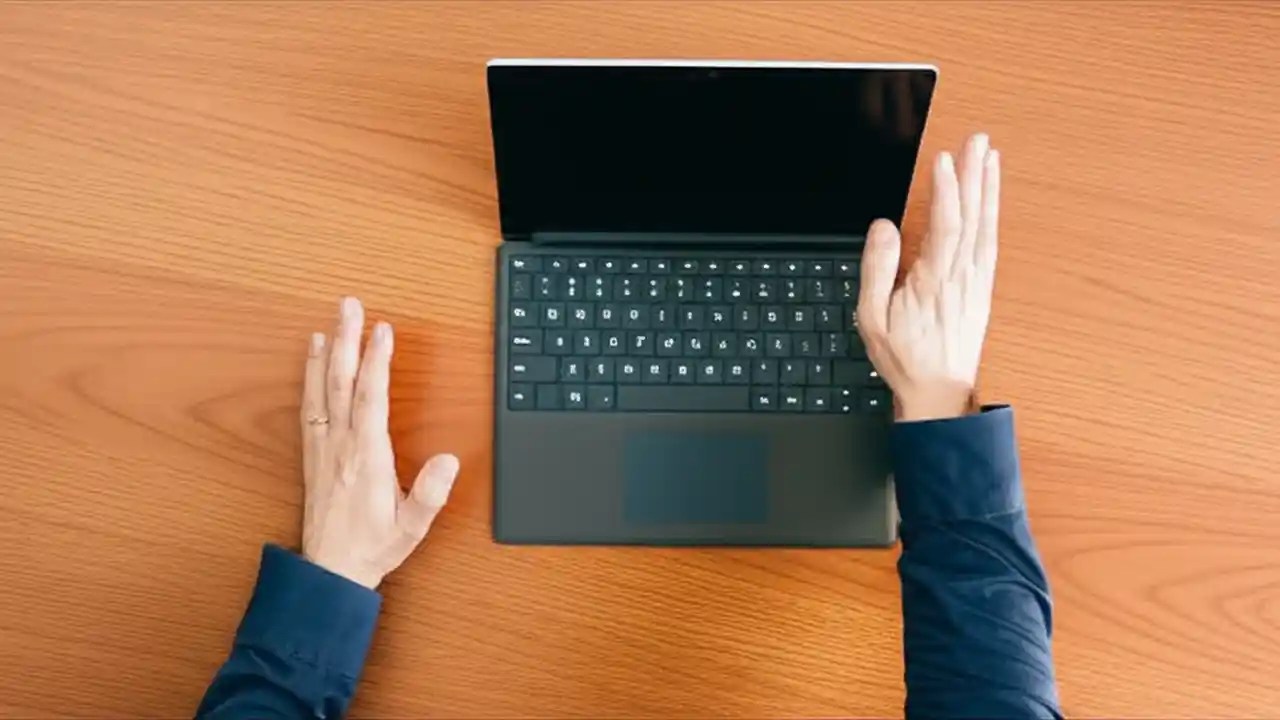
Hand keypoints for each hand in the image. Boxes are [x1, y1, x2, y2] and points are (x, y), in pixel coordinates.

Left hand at [299, 297, 459, 588]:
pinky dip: (311, 376)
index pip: (372, 398)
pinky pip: (310, 406)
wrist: (330, 572)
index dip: (377, 362)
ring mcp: (323, 448)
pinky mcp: (313, 454)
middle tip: (350, 305)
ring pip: (322, 389)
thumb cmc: (374, 547)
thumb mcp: (412, 528)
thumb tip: (448, 460)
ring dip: (326, 352)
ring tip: (330, 321)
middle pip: (342, 382)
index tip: (383, 331)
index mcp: (367, 458)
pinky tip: (313, 357)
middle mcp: (341, 446)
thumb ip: (430, 495)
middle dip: (347, 341)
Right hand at [858, 133, 1000, 421]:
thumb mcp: (874, 318)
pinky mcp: (982, 287)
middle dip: (973, 175)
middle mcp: (961, 277)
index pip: (944, 225)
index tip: (941, 159)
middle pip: (971, 217)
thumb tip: (884, 227)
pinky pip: (990, 241)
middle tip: (976, 140)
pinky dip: (992, 213)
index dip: (946, 190)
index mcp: (933, 281)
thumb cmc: (904, 357)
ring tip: (988, 155)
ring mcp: (976, 281)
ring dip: (987, 188)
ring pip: (984, 225)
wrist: (939, 393)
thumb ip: (878, 269)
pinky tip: (990, 197)